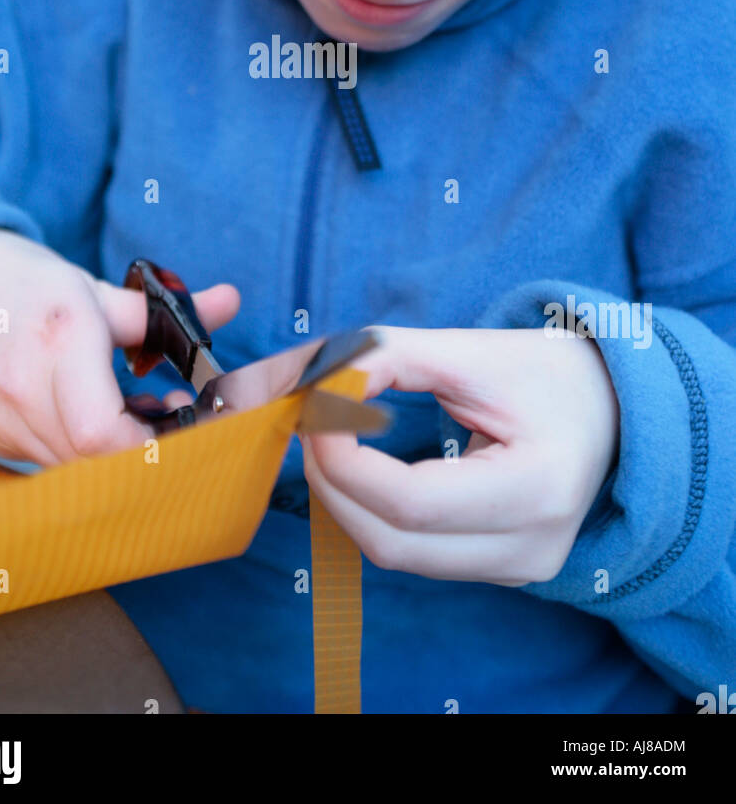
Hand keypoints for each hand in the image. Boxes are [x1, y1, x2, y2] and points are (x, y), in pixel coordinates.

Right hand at [0, 229, 239, 465]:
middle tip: (173, 419)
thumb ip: (162, 310)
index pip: (102, 434)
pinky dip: (77, 450)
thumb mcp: (92, 288)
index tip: (182, 428)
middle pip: (93, 462)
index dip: (149, 448)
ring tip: (138, 413)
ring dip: (111, 454)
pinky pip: (45, 460)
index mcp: (60, 341)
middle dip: (142, 451)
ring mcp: (1, 420)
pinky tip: (94, 418)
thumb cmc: (18, 282)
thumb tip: (229, 301)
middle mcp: (26, 390)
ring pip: (71, 468)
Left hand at [301, 324, 619, 584]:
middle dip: (333, 483)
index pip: (412, 503)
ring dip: (346, 500)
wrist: (615, 410)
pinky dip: (374, 513)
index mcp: (539, 489)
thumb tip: (314, 377)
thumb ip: (390, 357)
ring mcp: (519, 570)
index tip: (313, 411)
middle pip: (393, 543)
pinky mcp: (502, 571)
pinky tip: (360, 469)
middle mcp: (532, 548)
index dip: (346, 462)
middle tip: (308, 423)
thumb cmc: (549, 373)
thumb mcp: (473, 351)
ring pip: (396, 555)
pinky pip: (415, 554)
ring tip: (327, 440)